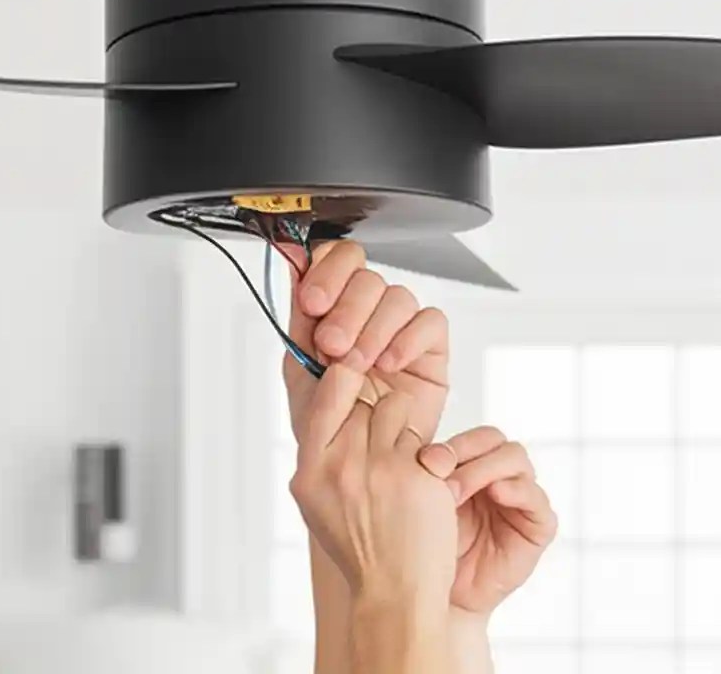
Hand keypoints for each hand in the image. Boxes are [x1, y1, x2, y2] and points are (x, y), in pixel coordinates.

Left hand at [283, 241, 448, 442]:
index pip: (335, 258)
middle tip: (333, 345)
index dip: (326, 271)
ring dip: (373, 330)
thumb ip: (298, 313)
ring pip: (397, 296)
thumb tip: (291, 256)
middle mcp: (367, 311)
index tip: (313, 302)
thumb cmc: (330, 421)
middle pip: (366, 275)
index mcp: (332, 307)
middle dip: (346, 309)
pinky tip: (389, 364)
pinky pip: (430, 322)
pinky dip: (407, 340)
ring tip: (359, 366)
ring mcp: (400, 326)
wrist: (358, 464)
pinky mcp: (430, 346)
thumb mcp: (301, 368)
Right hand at [289, 364, 457, 604]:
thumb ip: (319, 451)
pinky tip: (419, 482)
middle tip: (379, 441)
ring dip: (402, 425)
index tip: (354, 383)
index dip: (345, 380)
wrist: (394, 591)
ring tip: (399, 459)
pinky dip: (423, 455)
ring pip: (397, 407)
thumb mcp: (315, 501)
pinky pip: (422, 438)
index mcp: (310, 469)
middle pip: (365, 397)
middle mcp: (341, 464)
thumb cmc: (356, 544)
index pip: (329, 391)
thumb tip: (329, 391)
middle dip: (375, 411)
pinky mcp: (417, 475)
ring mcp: (380, 468)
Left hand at [421, 427, 557, 617]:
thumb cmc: (426, 546)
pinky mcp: (537, 528)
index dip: (455, 443)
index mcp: (474, 467)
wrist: (436, 595)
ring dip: (485, 469)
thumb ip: (430, 472)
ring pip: (518, 461)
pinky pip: (538, 500)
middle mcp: (500, 478)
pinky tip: (496, 494)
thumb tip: (432, 452)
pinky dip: (518, 491)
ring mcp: (521, 501)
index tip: (425, 459)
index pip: (476, 437)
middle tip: (441, 475)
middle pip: (498, 442)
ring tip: (456, 491)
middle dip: (468, 453)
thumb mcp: (423, 501)